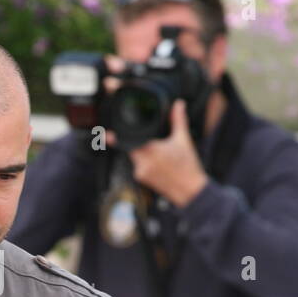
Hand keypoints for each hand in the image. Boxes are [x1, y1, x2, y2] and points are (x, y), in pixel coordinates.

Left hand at [103, 81, 207, 207]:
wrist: (190, 191)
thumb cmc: (188, 166)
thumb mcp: (184, 140)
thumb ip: (178, 120)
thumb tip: (179, 105)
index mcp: (152, 150)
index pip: (129, 140)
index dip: (117, 138)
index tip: (107, 135)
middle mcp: (143, 162)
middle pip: (130, 146)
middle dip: (138, 142)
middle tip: (151, 146)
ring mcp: (140, 172)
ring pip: (133, 156)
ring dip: (141, 152)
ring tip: (161, 156)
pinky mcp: (141, 178)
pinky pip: (136, 165)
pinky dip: (143, 161)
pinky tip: (158, 164)